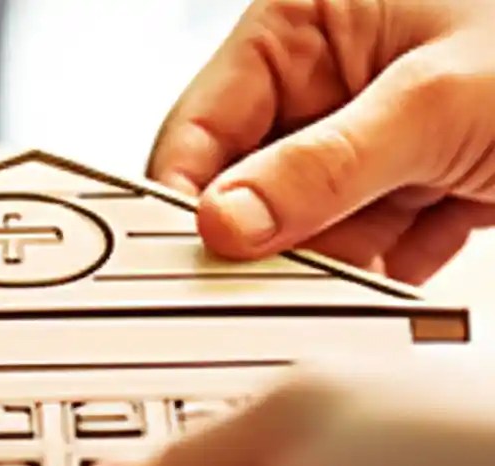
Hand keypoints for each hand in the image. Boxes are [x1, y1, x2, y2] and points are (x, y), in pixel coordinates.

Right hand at [148, 0, 494, 283]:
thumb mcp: (439, 101)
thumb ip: (323, 166)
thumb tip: (226, 220)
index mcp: (305, 22)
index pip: (203, 123)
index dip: (186, 194)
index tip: (185, 260)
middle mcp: (327, 78)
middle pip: (248, 181)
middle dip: (268, 237)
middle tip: (279, 281)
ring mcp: (370, 136)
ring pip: (305, 224)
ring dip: (332, 262)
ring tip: (370, 270)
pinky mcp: (411, 184)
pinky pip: (366, 245)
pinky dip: (382, 275)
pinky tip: (404, 279)